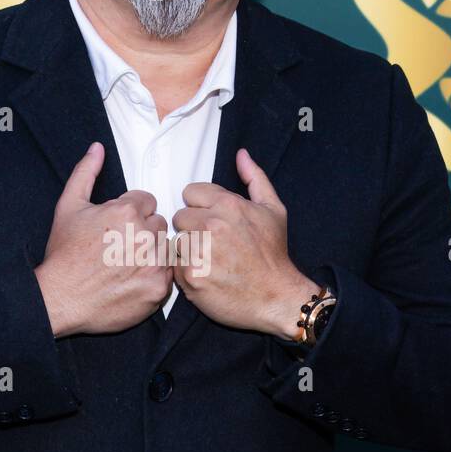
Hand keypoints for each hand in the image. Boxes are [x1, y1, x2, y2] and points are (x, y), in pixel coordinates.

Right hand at [35, 142, 172, 336]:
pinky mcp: (158, 289)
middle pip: (159, 224)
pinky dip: (153, 278)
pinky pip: (168, 275)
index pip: (147, 202)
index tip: (115, 229)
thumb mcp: (69, 207)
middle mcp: (145, 236)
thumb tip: (97, 148)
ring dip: (151, 254)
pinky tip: (131, 281)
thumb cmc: (64, 254)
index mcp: (127, 212)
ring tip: (124, 265)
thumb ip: (86, 173)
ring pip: (165, 249)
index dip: (130, 214)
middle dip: (143, 232)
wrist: (60, 298)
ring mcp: (154, 264)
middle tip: (118, 248)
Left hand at [171, 147, 317, 336]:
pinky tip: (207, 276)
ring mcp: (199, 252)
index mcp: (228, 205)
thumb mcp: (273, 210)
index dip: (201, 207)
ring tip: (211, 261)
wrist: (276, 297)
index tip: (214, 222)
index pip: (190, 193)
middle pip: (180, 217)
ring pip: (176, 241)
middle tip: (213, 245)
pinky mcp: (190, 276)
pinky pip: (174, 266)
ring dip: (188, 251)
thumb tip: (241, 154)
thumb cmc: (273, 254)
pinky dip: (187, 272)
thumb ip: (255, 178)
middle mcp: (211, 225)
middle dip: (193, 228)